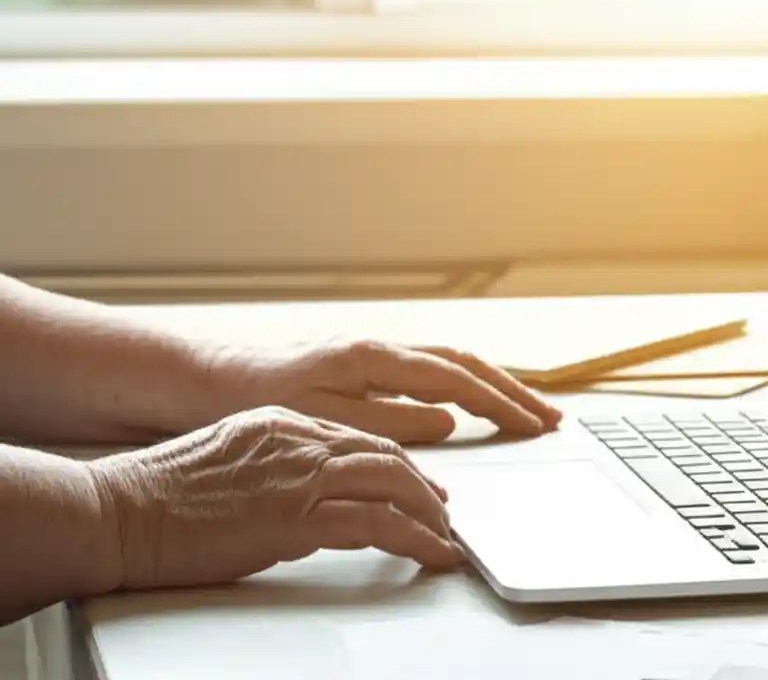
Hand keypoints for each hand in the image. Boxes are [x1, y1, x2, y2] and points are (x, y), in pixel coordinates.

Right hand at [88, 406, 463, 590]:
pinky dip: (415, 540)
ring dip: (429, 514)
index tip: (418, 485)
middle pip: (387, 455)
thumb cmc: (160, 493)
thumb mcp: (228, 454)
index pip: (359, 438)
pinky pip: (378, 525)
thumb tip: (303, 485)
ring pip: (394, 483)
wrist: (120, 511)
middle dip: (424, 486)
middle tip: (443, 512)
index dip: (398, 463)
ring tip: (445, 538)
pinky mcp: (298, 519)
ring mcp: (301, 477)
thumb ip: (273, 459)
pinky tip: (431, 554)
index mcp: (283, 421)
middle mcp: (300, 440)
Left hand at [202, 339, 561, 444]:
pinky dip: (467, 386)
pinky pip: (433, 371)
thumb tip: (447, 421)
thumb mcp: (323, 421)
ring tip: (527, 410)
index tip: (534, 426)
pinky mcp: (367, 368)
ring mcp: (376, 356)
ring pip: (453, 364)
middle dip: (513, 391)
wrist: (209, 381)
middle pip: (467, 364)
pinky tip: (475, 402)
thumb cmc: (257, 401)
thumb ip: (389, 421)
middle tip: (550, 419)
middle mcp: (382, 350)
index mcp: (375, 358)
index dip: (502, 404)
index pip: (458, 379)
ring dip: (495, 386)